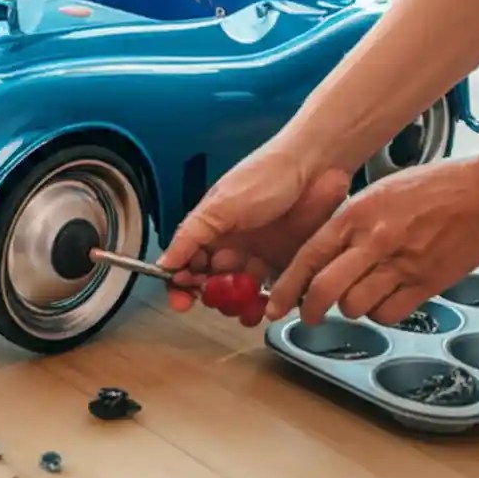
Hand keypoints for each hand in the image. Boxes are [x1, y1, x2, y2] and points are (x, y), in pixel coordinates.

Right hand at [156, 147, 350, 325]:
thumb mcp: (220, 205)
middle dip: (212, 297)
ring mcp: (259, 256)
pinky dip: (266, 304)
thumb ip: (191, 235)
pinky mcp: (286, 263)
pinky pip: (272, 292)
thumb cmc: (264, 176)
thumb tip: (163, 264)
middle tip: (219, 300)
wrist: (315, 167)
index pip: (186, 263)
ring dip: (238, 306)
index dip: (180, 284)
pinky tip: (267, 308)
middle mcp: (231, 245)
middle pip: (212, 283)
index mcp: (210, 230)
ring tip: (244, 310)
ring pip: (240, 292)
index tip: (182, 300)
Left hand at [265, 157, 478, 324]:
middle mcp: (375, 240)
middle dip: (310, 309)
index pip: (310, 255)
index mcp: (358, 213)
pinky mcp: (427, 283)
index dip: (287, 285)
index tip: (276, 304)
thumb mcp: (380, 192)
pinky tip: (387, 298)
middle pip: (326, 290)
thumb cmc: (435, 187)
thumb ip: (350, 222)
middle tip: (309, 316)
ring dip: (351, 307)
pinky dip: (381, 313)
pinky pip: (388, 314)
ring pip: (355, 306)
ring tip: (361, 293)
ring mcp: (402, 264)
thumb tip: (322, 254)